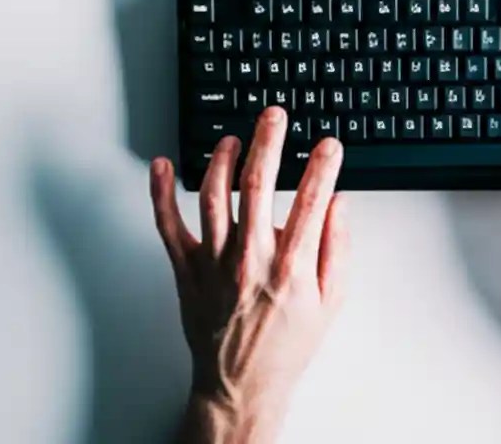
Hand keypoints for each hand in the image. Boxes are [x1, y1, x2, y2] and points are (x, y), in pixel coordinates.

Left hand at [149, 107, 349, 443]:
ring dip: (222, 157)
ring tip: (233, 138)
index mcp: (291, 265)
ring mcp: (215, 262)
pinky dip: (161, 192)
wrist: (242, 384)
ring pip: (213, 194)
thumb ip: (336, 249)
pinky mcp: (187, 270)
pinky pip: (167, 224)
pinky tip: (162, 166)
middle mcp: (251, 257)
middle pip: (258, 183)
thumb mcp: (331, 301)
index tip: (329, 144)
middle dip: (268, 141)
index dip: (324, 165)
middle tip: (274, 116)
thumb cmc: (286, 345)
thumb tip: (340, 206)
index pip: (312, 199)